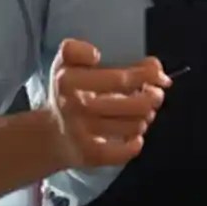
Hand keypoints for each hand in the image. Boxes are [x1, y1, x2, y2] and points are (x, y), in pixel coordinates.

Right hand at [45, 39, 170, 169]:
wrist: (48, 134)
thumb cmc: (67, 92)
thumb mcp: (68, 61)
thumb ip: (96, 51)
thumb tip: (142, 63)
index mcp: (69, 79)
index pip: (119, 78)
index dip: (146, 74)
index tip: (157, 73)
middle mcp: (75, 105)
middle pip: (133, 103)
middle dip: (152, 97)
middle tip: (155, 94)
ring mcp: (82, 132)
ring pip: (133, 124)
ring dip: (146, 117)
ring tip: (143, 111)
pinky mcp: (88, 154)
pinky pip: (123, 152)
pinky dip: (135, 143)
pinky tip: (135, 135)